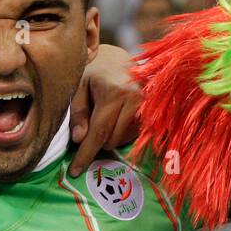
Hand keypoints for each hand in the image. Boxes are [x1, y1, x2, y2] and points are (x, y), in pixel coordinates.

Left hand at [69, 44, 140, 177]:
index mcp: (115, 92)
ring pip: (123, 140)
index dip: (85, 155)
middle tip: (90, 123)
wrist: (122, 58)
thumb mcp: (78, 87)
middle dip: (96, 141)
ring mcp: (149, 105)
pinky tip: (117, 116)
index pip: (98, 133)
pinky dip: (121, 132)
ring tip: (105, 114)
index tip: (74, 172)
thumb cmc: (96, 71)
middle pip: (111, 140)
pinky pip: (134, 135)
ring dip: (110, 136)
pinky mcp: (155, 111)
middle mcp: (136, 99)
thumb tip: (79, 139)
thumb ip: (78, 113)